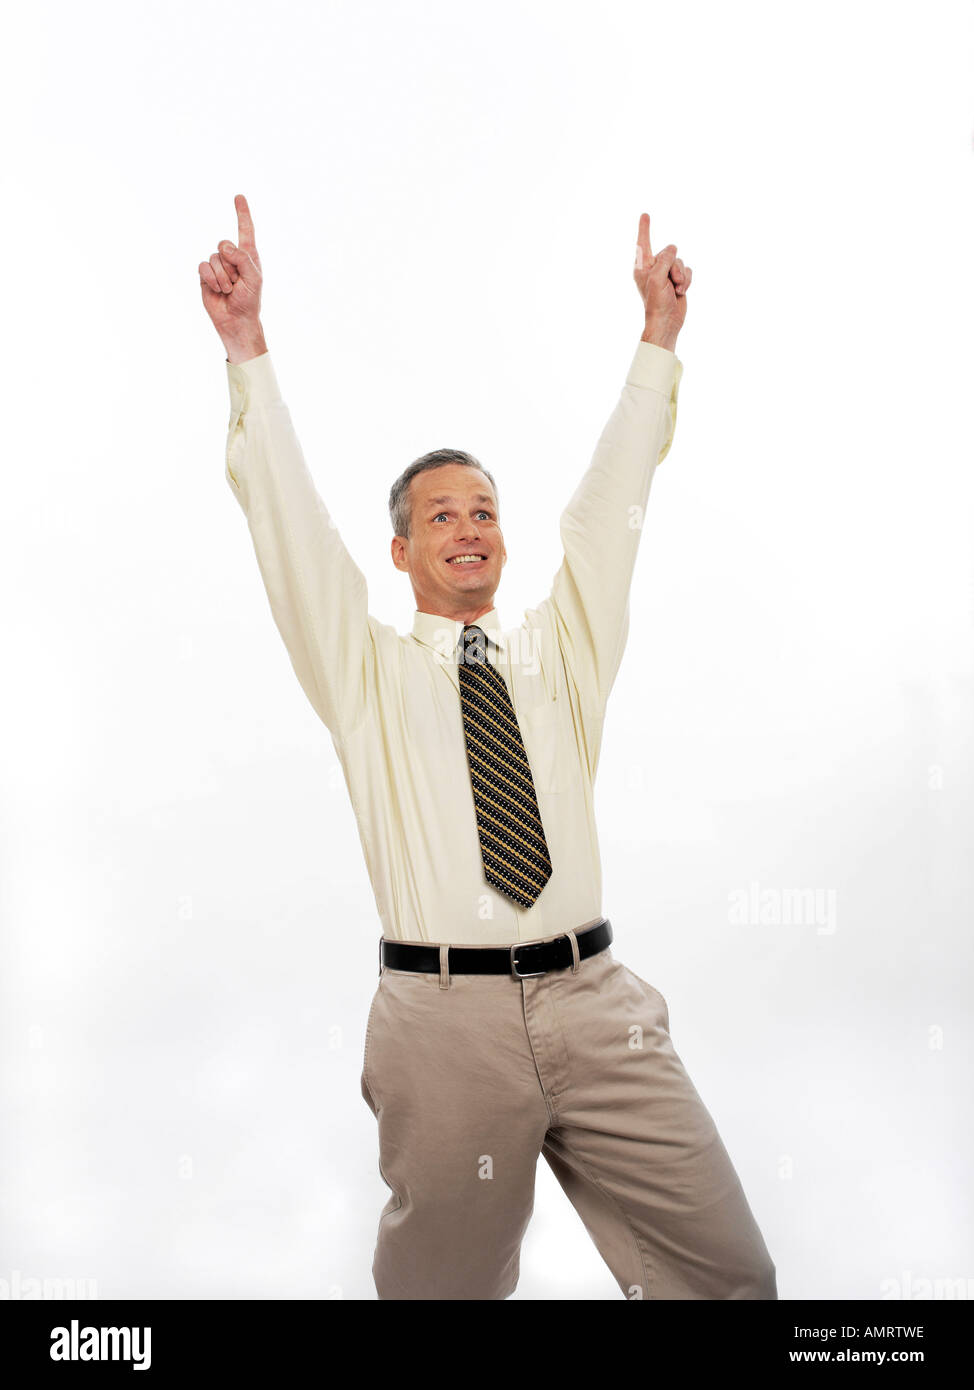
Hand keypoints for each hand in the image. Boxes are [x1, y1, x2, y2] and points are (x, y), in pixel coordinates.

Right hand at [198, 194, 265, 358]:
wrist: (236, 320)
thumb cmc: (249, 301)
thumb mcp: (254, 278)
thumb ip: (243, 257)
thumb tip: (224, 246)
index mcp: (248, 256)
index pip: (245, 230)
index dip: (242, 214)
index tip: (239, 196)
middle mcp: (232, 258)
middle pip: (224, 244)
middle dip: (231, 265)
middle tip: (237, 283)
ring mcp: (217, 266)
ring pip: (214, 258)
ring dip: (223, 277)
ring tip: (229, 290)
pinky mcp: (205, 275)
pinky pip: (203, 267)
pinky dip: (211, 279)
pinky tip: (217, 290)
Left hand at [633, 212, 690, 349]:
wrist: (667, 322)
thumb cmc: (656, 303)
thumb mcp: (657, 277)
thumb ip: (664, 259)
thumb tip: (672, 249)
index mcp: (642, 267)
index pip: (643, 243)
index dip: (644, 228)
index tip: (645, 214)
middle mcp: (653, 268)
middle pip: (669, 252)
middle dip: (673, 266)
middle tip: (669, 283)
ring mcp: (666, 274)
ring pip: (680, 262)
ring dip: (681, 275)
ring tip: (675, 289)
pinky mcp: (677, 280)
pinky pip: (687, 270)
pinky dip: (687, 280)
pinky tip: (681, 292)